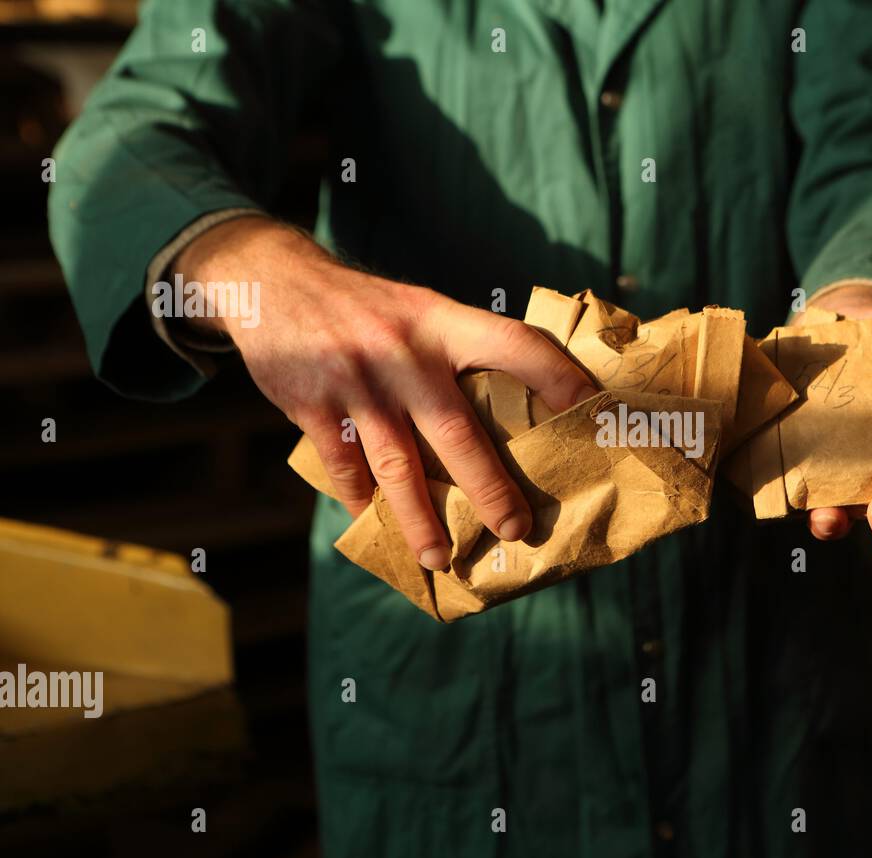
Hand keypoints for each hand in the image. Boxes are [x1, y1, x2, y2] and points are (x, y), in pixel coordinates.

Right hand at [175, 217, 596, 570]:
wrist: (270, 278)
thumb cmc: (367, 307)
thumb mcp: (419, 308)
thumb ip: (460, 350)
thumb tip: (520, 410)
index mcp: (442, 322)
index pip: (516, 344)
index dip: (558, 376)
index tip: (593, 411)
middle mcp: (403, 352)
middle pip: (457, 432)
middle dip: (489, 490)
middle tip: (516, 530)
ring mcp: (356, 380)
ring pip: (397, 467)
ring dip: (422, 520)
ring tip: (441, 558)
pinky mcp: (311, 403)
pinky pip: (343, 468)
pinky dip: (362, 501)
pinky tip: (376, 523)